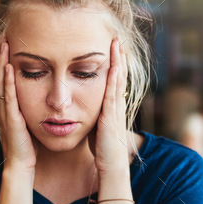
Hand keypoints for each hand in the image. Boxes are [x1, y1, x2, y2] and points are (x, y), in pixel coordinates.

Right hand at [0, 40, 36, 171]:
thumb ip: (30, 107)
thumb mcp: (28, 121)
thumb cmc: (28, 146)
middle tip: (3, 35)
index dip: (4, 59)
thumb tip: (42, 94)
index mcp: (6, 105)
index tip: (8, 42)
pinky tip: (8, 67)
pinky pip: (8, 96)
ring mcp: (4, 111)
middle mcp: (2, 105)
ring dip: (1, 62)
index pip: (4, 77)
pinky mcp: (11, 119)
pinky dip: (8, 80)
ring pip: (1, 81)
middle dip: (0, 55)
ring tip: (3, 43)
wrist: (21, 165)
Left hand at [89, 39, 129, 174]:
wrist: (111, 165)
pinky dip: (114, 79)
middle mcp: (116, 105)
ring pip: (118, 81)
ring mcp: (115, 110)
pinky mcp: (111, 117)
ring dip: (118, 62)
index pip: (113, 80)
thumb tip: (84, 105)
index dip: (114, 63)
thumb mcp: (97, 125)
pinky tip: (114, 66)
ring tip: (117, 45)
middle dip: (118, 57)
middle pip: (119, 75)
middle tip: (117, 38)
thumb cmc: (102, 148)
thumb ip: (94, 113)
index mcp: (112, 106)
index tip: (112, 47)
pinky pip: (113, 94)